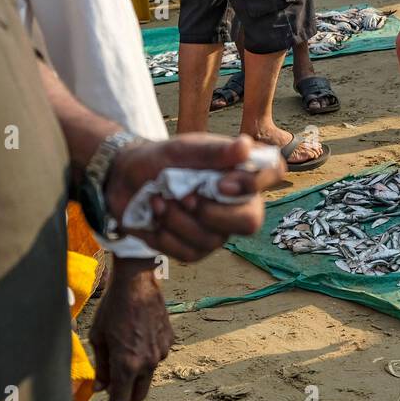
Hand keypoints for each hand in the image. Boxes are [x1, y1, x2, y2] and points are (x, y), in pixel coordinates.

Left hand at [89, 258, 173, 400]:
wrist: (137, 283)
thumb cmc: (113, 308)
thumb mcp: (98, 338)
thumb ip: (101, 367)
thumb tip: (100, 387)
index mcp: (127, 364)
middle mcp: (147, 362)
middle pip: (139, 394)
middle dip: (126, 394)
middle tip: (114, 384)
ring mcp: (161, 350)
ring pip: (148, 374)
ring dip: (137, 371)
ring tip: (125, 348)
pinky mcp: (169, 339)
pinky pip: (157, 355)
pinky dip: (147, 353)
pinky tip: (138, 335)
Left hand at [106, 134, 284, 261]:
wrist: (125, 178)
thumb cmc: (161, 158)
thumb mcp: (184, 149)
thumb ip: (215, 151)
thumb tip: (246, 146)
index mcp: (239, 171)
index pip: (273, 172)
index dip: (253, 183)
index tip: (219, 183)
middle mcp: (236, 203)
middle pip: (250, 222)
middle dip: (211, 213)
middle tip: (185, 197)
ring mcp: (217, 229)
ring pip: (211, 240)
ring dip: (178, 220)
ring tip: (160, 201)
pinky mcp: (194, 249)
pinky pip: (189, 253)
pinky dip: (165, 235)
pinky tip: (155, 217)